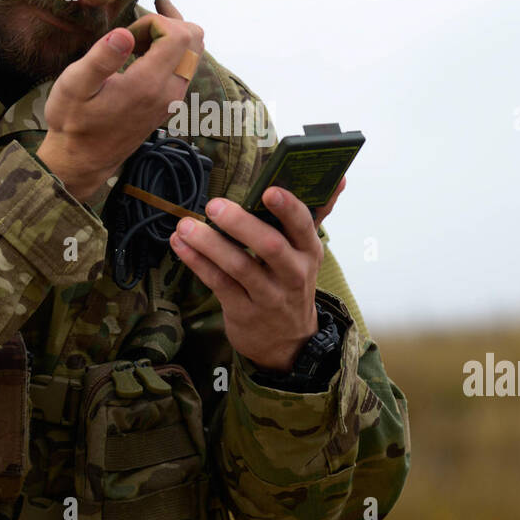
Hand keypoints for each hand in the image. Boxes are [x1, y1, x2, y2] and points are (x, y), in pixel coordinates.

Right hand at [36, 0, 203, 200]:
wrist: (82, 159)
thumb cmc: (72, 121)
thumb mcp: (74, 86)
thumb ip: (101, 59)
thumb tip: (124, 34)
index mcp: (149, 84)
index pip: (178, 35)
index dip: (154, 21)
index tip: (127, 34)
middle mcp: (170, 92)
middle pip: (194, 39)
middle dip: (168, 22)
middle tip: (135, 27)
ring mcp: (173, 99)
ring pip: (192, 52)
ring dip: (169, 35)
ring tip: (137, 34)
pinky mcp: (169, 103)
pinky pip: (183, 65)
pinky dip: (169, 50)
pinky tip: (141, 50)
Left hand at [169, 176, 347, 372]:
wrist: (288, 342)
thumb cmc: (291, 283)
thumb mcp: (307, 252)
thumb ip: (316, 213)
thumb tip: (338, 178)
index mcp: (308, 251)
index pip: (303, 225)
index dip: (287, 208)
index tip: (269, 190)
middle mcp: (292, 274)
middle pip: (269, 246)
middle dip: (241, 223)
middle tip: (214, 205)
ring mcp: (268, 296)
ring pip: (238, 266)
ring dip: (209, 243)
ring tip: (185, 225)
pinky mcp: (243, 312)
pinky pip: (218, 283)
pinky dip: (197, 262)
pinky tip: (180, 245)